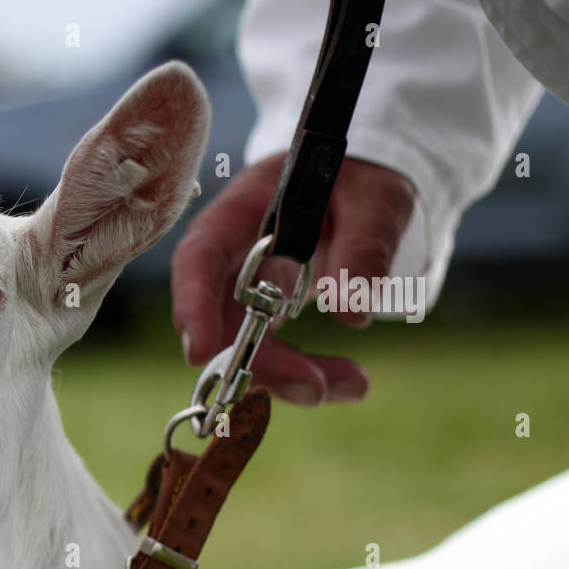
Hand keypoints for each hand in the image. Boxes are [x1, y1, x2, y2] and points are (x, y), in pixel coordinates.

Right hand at [171, 153, 415, 404]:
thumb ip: (366, 246)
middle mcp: (230, 259)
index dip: (193, 305)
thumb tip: (352, 314)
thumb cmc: (358, 180)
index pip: (199, 258)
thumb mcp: (375, 198)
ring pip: (244, 348)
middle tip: (315, 388)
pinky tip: (349, 383)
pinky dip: (306, 374)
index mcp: (240, 214)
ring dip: (289, 378)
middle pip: (220, 320)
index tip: (200, 353)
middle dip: (260, 362)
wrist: (358, 186)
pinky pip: (272, 354)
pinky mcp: (264, 314)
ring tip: (354, 385)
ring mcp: (244, 291)